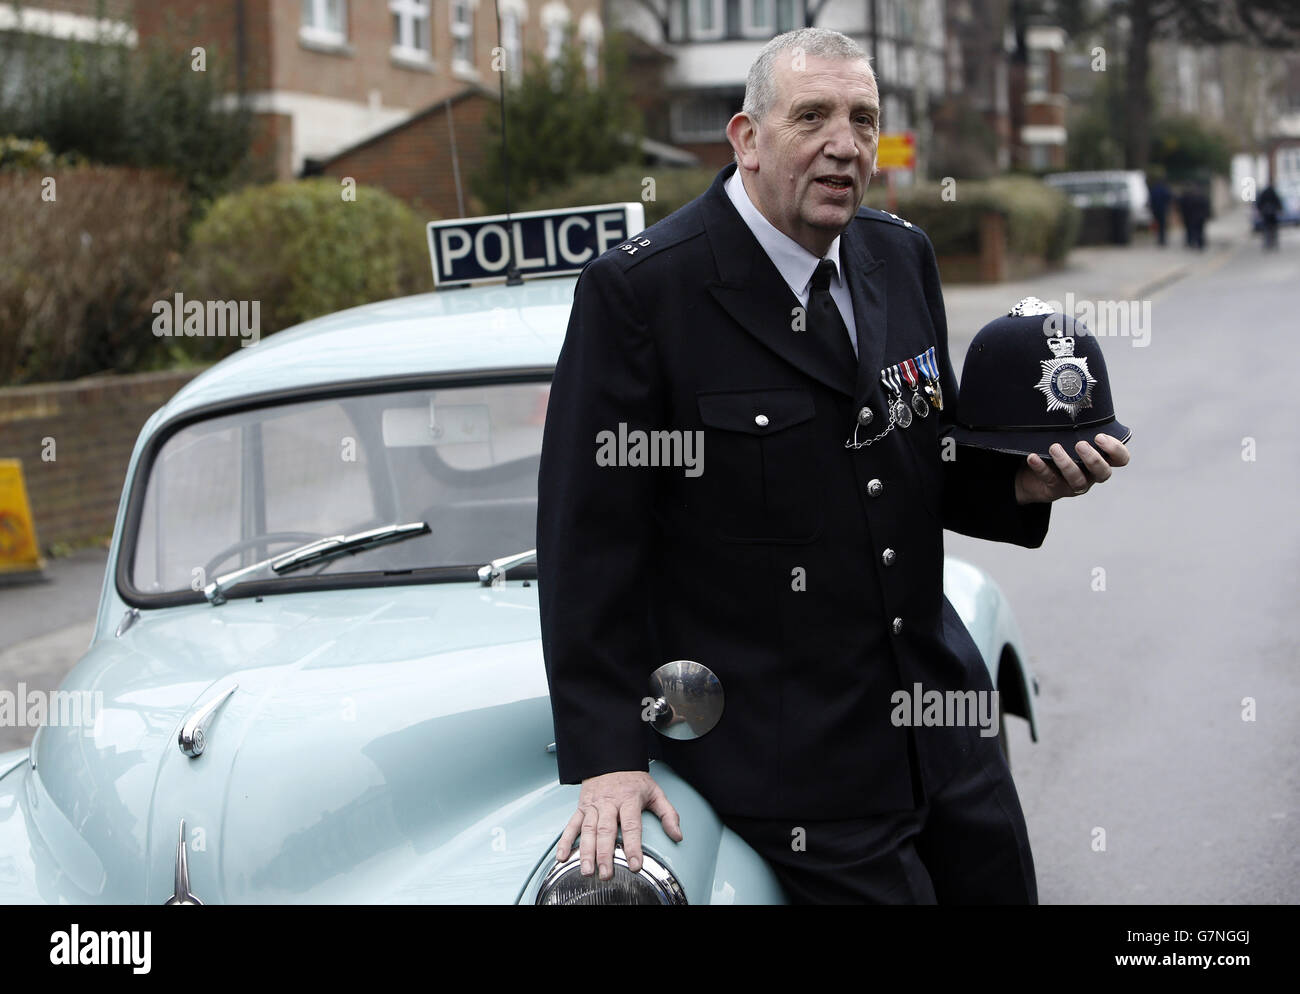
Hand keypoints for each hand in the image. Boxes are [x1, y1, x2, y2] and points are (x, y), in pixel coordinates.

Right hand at [556, 770, 682, 879]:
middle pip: (606, 830)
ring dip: (586, 851)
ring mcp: (593, 805)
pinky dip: (566, 841)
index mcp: (628, 799)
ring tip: (587, 870)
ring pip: (588, 829)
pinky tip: (563, 856)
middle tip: (606, 873)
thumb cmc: (633, 779)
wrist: (611, 758)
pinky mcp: (582, 807)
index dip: (633, 846)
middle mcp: (609, 803)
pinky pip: (571, 825)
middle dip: (605, 854)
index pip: (631, 825)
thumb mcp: (655, 792)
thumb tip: (677, 835)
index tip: (635, 864)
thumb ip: (668, 814)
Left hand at [1015, 434, 1129, 503]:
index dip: (1115, 450)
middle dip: (1093, 459)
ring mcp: (1074, 484)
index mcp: (1101, 459)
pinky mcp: (1055, 490)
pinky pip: (1050, 480)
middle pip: (1103, 473)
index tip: (1099, 436)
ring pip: (1078, 480)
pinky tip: (1033, 457)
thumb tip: (1069, 393)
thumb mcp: (1068, 436)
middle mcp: (1091, 474)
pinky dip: (1041, 468)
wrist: (1031, 473)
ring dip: (1066, 463)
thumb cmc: (1057, 447)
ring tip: (1054, 447)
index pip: (1121, 458)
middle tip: (1080, 444)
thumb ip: (1076, 424)